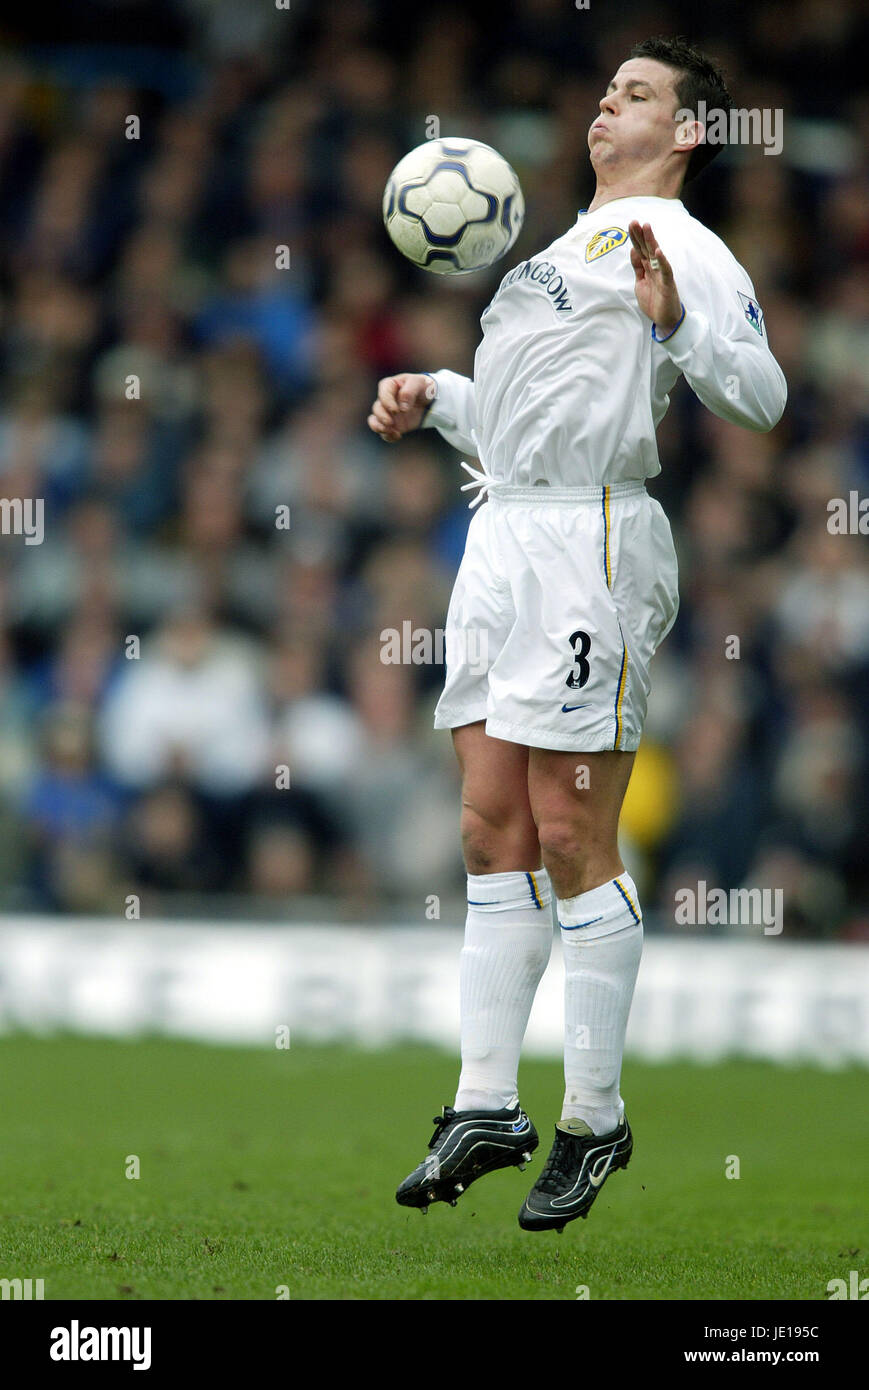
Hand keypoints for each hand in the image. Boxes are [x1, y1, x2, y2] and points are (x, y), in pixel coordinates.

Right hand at [367, 373, 435, 441]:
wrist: (430, 401)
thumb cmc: (422, 387)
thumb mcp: (418, 383)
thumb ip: (409, 392)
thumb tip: (402, 408)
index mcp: (389, 386)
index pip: (383, 394)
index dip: (387, 403)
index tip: (396, 411)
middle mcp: (385, 400)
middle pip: (377, 408)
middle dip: (382, 417)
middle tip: (390, 422)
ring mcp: (386, 413)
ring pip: (375, 421)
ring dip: (380, 427)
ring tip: (391, 431)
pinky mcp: (391, 425)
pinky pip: (384, 433)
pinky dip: (388, 436)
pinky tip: (397, 436)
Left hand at [629, 221, 682, 336]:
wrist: (665, 320)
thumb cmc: (654, 301)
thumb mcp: (640, 282)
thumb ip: (637, 267)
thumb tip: (633, 251)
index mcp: (648, 268)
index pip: (640, 250)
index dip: (635, 238)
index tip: (631, 225)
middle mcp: (655, 268)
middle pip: (647, 248)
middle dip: (641, 235)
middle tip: (634, 221)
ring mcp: (662, 274)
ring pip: (656, 255)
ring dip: (651, 241)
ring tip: (646, 227)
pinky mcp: (668, 284)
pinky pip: (665, 270)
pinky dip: (662, 261)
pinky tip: (658, 251)